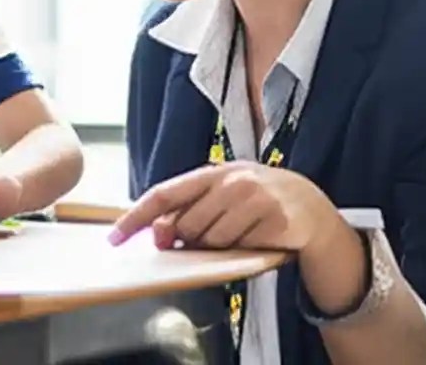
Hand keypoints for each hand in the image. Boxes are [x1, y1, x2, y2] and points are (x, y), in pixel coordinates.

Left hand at [108, 162, 340, 252]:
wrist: (311, 207)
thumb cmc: (256, 203)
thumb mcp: (222, 199)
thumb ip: (189, 212)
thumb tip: (159, 236)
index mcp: (211, 173)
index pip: (163, 195)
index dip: (136, 217)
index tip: (115, 238)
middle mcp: (231, 181)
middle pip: (186, 226)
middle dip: (189, 241)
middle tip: (210, 239)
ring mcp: (255, 198)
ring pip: (211, 241)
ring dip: (218, 248)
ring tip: (238, 235)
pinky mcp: (275, 219)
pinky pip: (241, 249)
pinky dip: (242, 251)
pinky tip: (255, 240)